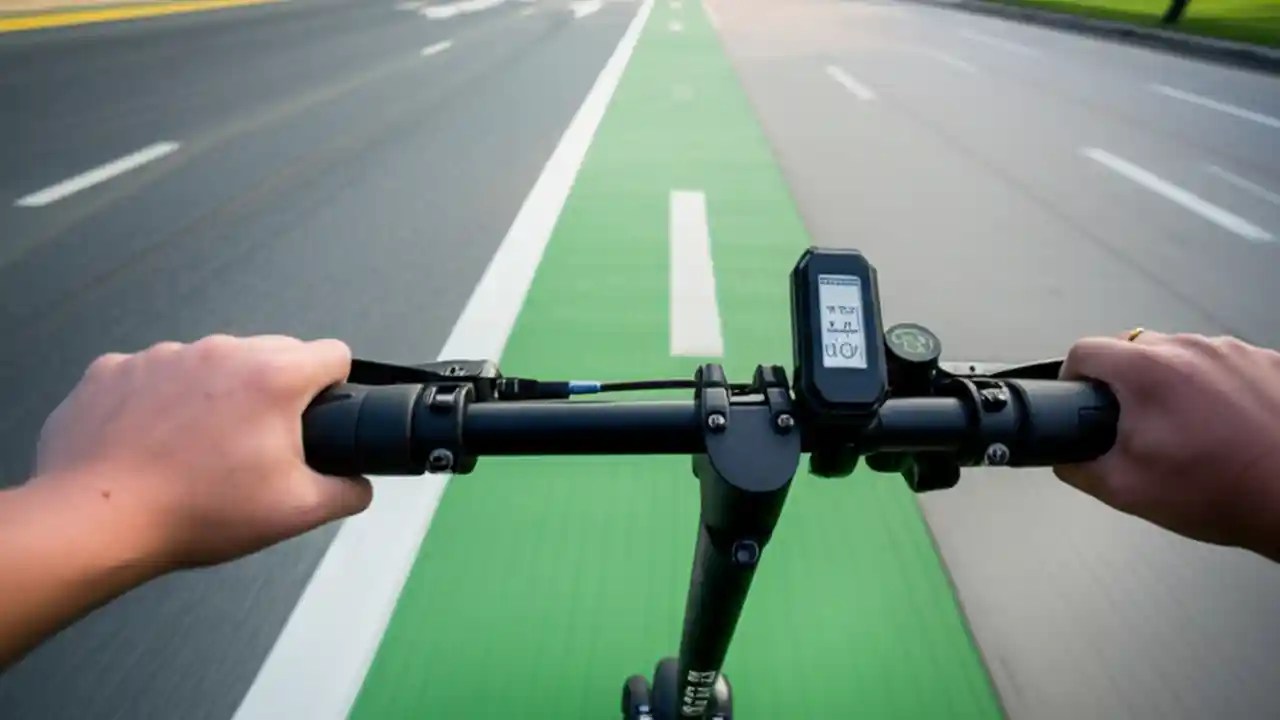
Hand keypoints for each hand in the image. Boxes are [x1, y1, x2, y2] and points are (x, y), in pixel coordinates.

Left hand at [32, 335, 371, 569]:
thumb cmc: (197, 513)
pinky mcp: (112, 369)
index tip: (320, 416)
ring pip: (211, 364)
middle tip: (258, 448)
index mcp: (272, 377)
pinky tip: (152, 445)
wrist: (95, 520)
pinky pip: (154, 376)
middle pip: (272, 354)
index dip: (336, 386)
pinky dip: (160, 402)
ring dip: (216, 396)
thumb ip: (347, 491)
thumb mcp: (296, 513)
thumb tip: (359, 483)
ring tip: (198, 452)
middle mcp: (220, 351)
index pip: (332, 354)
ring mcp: (161, 355)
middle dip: (275, 393)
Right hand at [1056, 331, 1279, 559]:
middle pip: (1133, 350)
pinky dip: (1216, 390)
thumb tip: (1065, 457)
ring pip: (1180, 357)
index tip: (1080, 396)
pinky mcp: (1267, 362)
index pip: (1084, 351)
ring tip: (1189, 432)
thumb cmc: (1225, 492)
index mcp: (1147, 371)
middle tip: (1137, 426)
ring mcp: (1234, 352)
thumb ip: (1080, 466)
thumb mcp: (1125, 490)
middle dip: (1125, 384)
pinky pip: (1223, 366)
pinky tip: (1223, 426)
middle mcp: (1191, 350)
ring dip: (1173, 386)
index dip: (1072, 378)